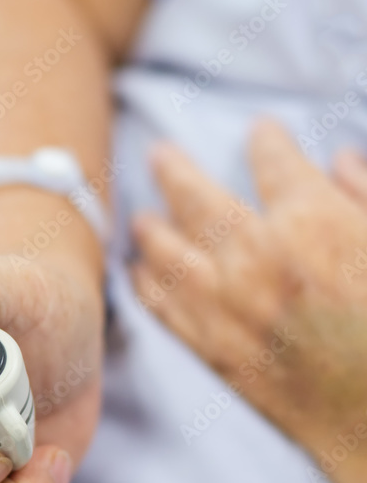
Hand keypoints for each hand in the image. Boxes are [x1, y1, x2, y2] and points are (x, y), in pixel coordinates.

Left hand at [130, 119, 366, 482]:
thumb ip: (366, 197)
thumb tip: (340, 161)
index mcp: (310, 221)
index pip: (276, 163)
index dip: (268, 142)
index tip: (261, 132)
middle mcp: (256, 256)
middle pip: (199, 199)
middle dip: (177, 172)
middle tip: (160, 155)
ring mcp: (228, 305)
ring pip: (171, 254)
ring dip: (153, 230)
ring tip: (141, 217)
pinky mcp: (216, 350)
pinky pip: (168, 310)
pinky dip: (149, 288)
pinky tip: (139, 276)